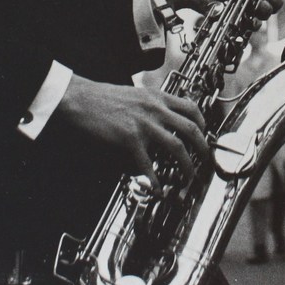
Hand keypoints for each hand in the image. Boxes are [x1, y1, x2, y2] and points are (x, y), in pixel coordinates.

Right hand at [55, 77, 207, 189]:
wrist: (79, 98)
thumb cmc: (102, 97)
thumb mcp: (135, 94)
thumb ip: (151, 105)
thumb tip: (162, 118)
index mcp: (157, 97)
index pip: (191, 108)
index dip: (203, 124)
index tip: (204, 135)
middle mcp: (156, 109)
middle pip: (191, 129)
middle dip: (203, 149)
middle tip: (204, 161)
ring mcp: (144, 124)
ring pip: (177, 148)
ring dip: (187, 166)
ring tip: (188, 178)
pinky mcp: (130, 139)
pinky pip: (148, 164)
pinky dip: (155, 181)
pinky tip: (158, 190)